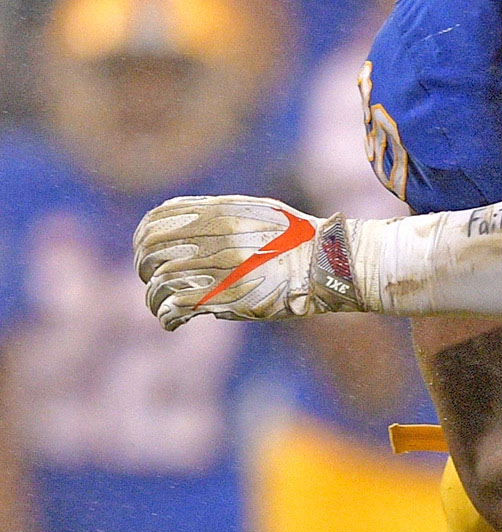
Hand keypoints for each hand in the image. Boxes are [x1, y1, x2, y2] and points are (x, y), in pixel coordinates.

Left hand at [135, 195, 360, 326]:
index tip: (146, 251)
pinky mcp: (229, 298)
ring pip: (161, 283)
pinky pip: (178, 307)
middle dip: (145, 268)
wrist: (329, 262)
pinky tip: (172, 322)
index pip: (155, 223)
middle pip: (153, 253)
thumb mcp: (255, 209)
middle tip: (151, 279)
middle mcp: (214, 239)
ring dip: (154, 298)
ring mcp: (220, 268)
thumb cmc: (297, 237)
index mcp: (217, 214)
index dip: (143, 239)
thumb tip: (177, 217)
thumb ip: (216, 211)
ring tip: (161, 306)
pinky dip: (167, 316)